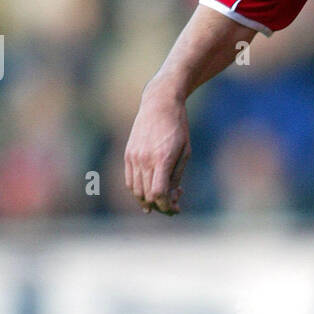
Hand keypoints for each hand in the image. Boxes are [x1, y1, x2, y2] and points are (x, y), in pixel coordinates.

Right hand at [124, 80, 190, 215]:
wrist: (159, 104)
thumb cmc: (178, 128)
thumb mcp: (185, 152)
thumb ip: (176, 176)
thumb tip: (170, 198)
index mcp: (162, 160)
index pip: (159, 193)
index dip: (166, 206)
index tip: (176, 209)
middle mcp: (144, 160)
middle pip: (147, 195)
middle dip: (160, 206)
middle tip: (173, 203)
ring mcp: (133, 157)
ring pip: (136, 191)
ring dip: (148, 200)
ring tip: (163, 196)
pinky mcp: (128, 154)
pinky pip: (130, 180)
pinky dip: (138, 190)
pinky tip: (150, 189)